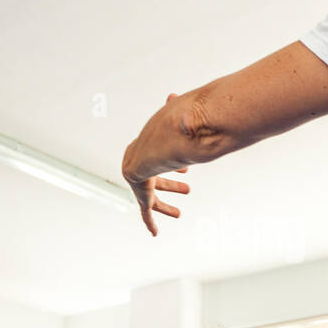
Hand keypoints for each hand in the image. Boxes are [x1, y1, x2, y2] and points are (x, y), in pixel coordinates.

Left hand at [122, 95, 190, 236]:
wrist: (150, 149)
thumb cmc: (164, 131)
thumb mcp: (171, 119)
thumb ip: (174, 109)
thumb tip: (173, 94)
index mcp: (146, 151)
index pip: (158, 159)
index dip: (173, 165)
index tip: (185, 169)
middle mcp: (141, 168)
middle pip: (157, 179)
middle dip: (172, 184)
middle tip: (188, 186)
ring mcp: (139, 184)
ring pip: (153, 199)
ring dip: (165, 206)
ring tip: (179, 212)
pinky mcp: (141, 197)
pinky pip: (145, 213)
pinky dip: (149, 223)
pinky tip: (154, 233)